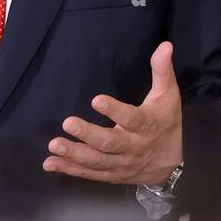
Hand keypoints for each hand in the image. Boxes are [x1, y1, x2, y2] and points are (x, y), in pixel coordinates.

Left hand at [43, 40, 183, 186]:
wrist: (171, 164)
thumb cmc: (166, 123)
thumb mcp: (168, 96)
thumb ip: (162, 71)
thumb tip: (165, 45)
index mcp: (147, 125)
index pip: (132, 118)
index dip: (115, 111)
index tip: (96, 100)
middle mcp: (133, 147)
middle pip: (110, 143)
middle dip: (88, 134)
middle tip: (67, 123)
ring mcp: (121, 164)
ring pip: (97, 161)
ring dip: (74, 154)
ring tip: (54, 145)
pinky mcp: (111, 175)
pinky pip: (89, 174)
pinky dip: (70, 170)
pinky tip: (50, 163)